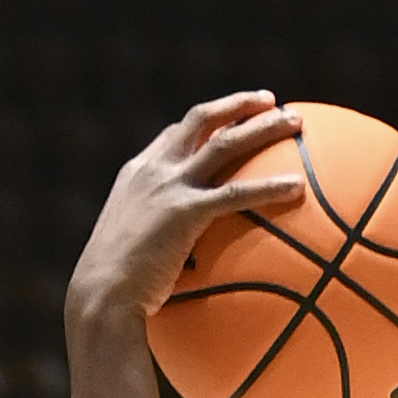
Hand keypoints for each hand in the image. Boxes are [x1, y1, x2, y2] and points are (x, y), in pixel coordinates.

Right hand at [66, 92, 305, 333]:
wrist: (100, 295)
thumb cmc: (114, 291)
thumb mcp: (130, 254)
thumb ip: (156, 243)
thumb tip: (178, 266)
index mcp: (137, 174)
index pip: (175, 135)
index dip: (206, 122)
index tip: (231, 118)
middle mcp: (153, 170)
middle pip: (202, 120)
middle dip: (239, 104)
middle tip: (272, 101)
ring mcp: (169, 187)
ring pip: (225, 142)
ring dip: (264, 126)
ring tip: (298, 122)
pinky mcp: (185, 211)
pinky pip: (238, 193)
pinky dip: (270, 187)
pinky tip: (297, 187)